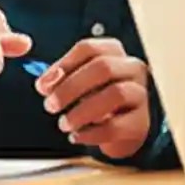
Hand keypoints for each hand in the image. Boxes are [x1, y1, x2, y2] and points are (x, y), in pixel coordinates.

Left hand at [36, 38, 150, 159]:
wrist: (123, 129)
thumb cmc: (97, 100)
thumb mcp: (79, 85)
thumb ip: (60, 79)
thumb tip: (46, 83)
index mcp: (114, 53)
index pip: (88, 48)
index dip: (63, 65)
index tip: (43, 86)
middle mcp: (132, 68)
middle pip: (103, 67)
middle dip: (71, 88)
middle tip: (51, 105)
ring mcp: (140, 94)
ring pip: (116, 93)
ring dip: (82, 111)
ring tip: (64, 124)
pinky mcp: (141, 122)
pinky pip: (116, 126)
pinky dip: (91, 133)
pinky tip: (78, 136)